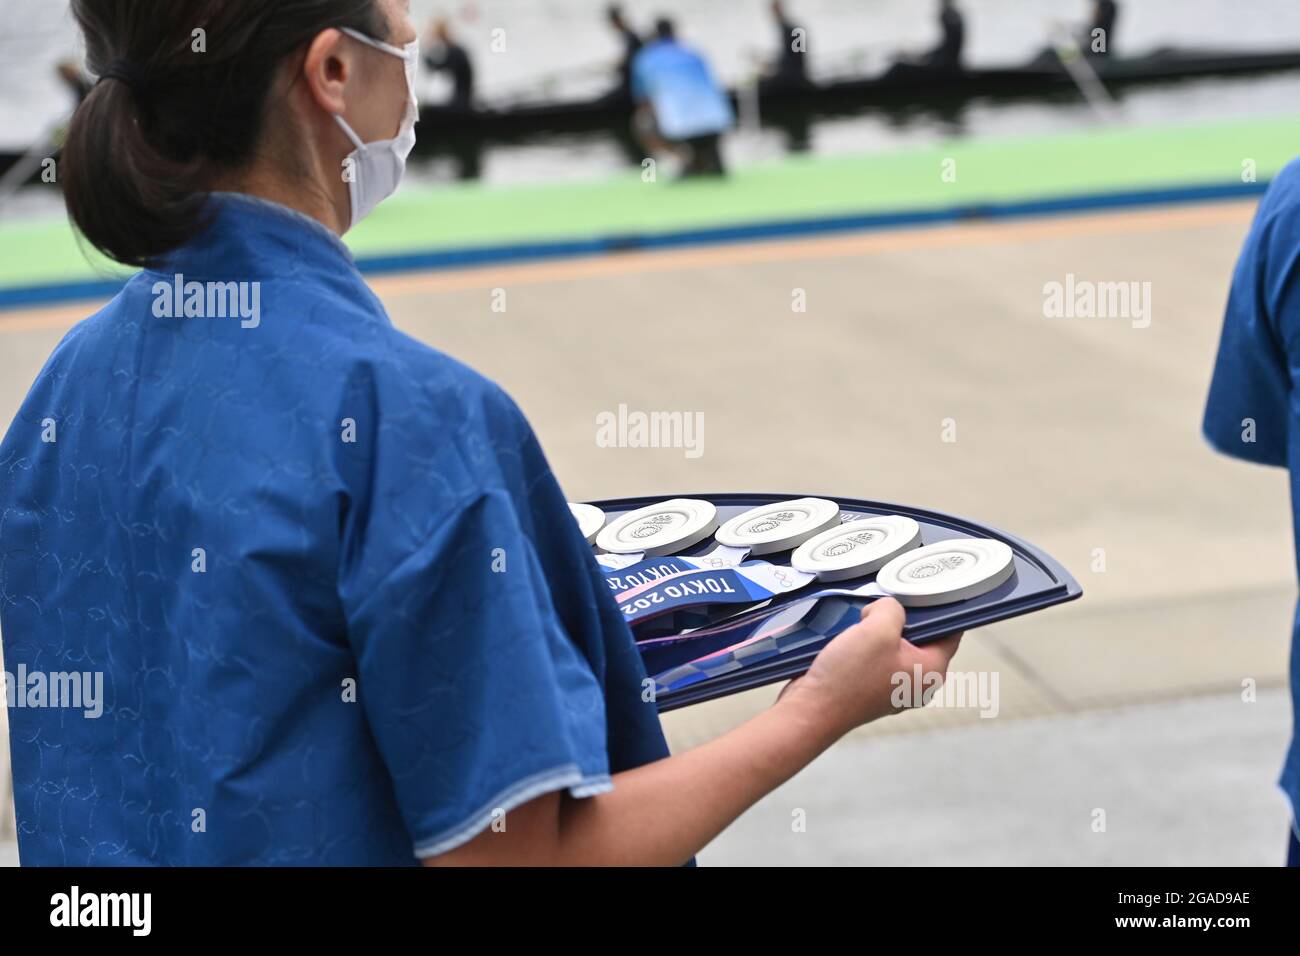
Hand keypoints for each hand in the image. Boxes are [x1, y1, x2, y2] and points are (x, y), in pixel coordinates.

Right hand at [777, 598, 961, 739]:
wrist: (811, 709)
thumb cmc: (849, 678)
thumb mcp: (877, 628)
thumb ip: (892, 608)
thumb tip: (886, 608)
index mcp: (930, 671)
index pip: (951, 632)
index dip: (941, 608)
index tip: (927, 590)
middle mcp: (916, 682)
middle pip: (920, 636)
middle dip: (901, 618)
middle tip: (882, 606)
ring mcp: (893, 687)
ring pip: (894, 645)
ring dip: (878, 630)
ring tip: (862, 623)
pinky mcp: (870, 688)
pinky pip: (875, 657)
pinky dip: (865, 644)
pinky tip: (849, 638)